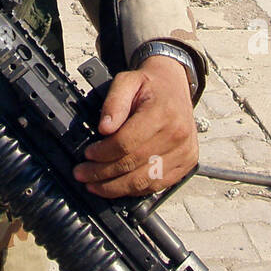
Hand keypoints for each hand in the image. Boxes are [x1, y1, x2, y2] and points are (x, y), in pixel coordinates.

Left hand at [73, 56, 198, 197]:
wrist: (175, 85)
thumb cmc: (150, 84)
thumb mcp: (127, 81)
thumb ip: (114, 102)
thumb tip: (104, 128)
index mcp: (163, 114)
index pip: (127, 143)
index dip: (103, 152)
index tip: (87, 154)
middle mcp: (177, 136)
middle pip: (133, 165)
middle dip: (103, 174)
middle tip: (83, 175)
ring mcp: (184, 152)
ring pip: (144, 181)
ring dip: (116, 188)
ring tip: (95, 186)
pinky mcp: (187, 163)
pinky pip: (158, 185)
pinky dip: (135, 189)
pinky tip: (118, 187)